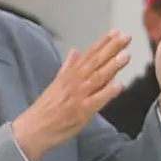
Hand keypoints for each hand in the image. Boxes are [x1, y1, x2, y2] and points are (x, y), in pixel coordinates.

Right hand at [12, 31, 133, 160]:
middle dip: (112, 49)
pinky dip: (107, 93)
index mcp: (70, 75)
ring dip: (112, 66)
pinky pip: (96, 101)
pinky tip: (119, 85)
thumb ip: (68, 67)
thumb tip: (75, 51)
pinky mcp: (81, 111)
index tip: (116, 32)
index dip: (103, 43)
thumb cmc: (46, 108)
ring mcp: (78, 96)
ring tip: (126, 56)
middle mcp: (74, 82)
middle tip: (126, 37)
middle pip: (95, 62)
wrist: (33, 128)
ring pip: (98, 78)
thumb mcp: (56, 83)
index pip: (89, 55)